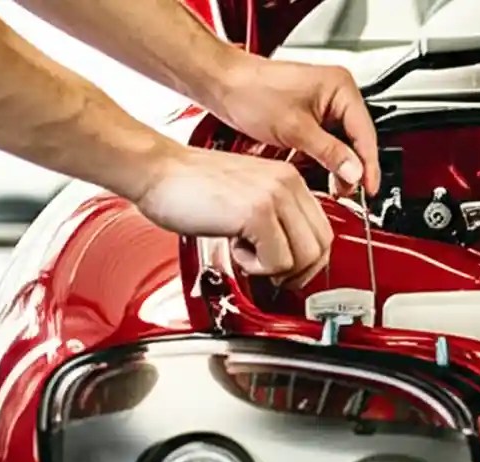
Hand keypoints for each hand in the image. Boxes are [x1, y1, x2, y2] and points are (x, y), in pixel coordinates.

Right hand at [131, 146, 331, 285]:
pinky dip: (255, 267)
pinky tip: (233, 247)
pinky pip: (278, 261)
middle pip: (321, 246)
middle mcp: (288, 184)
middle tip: (270, 273)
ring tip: (245, 253)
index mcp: (289, 179)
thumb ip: (276, 218)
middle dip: (298, 272)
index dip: (308, 260)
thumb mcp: (247, 196)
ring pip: (304, 257)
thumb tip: (295, 256)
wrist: (156, 170)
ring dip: (275, 269)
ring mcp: (274, 197)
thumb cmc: (190, 186)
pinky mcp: (257, 213)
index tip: (288, 270)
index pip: (323, 230)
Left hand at [211, 57, 379, 196]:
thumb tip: (354, 173)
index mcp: (340, 87)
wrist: (222, 84)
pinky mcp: (310, 114)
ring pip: (341, 143)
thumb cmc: (251, 91)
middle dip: (351, 167)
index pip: (365, 133)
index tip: (369, 188)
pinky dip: (323, 158)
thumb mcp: (295, 128)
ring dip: (336, 165)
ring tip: (333, 187)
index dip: (368, 165)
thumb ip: (329, 152)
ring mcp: (323, 104)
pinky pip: (326, 141)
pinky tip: (318, 173)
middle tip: (347, 191)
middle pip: (355, 139)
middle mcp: (336, 93)